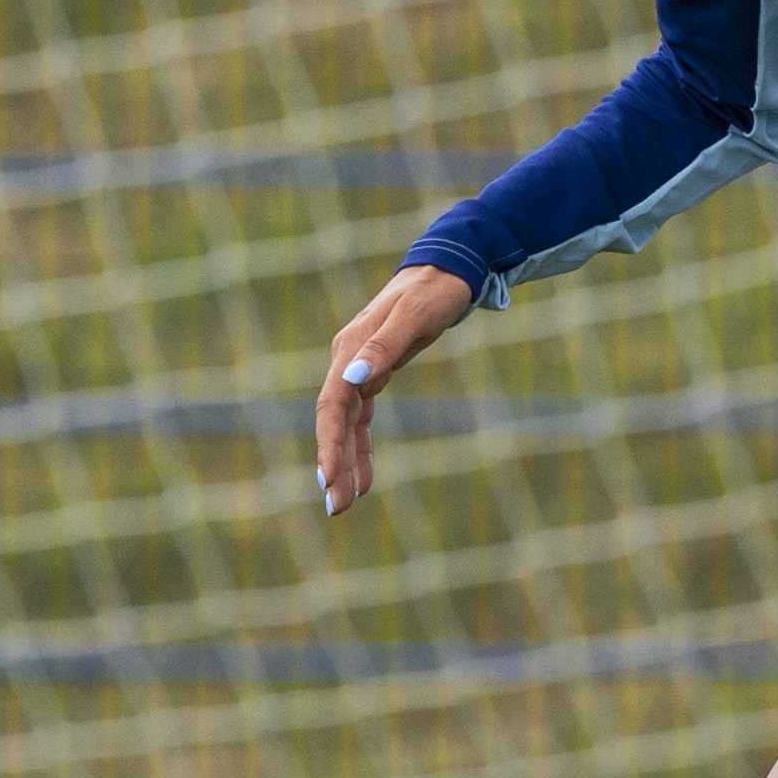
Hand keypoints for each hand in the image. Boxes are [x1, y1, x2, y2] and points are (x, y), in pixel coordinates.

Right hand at [315, 263, 475, 515]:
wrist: (448, 269)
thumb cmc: (434, 292)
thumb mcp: (413, 319)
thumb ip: (382, 349)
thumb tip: (354, 380)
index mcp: (350, 350)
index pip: (333, 405)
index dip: (329, 444)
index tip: (329, 480)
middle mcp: (349, 360)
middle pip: (335, 421)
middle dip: (335, 464)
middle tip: (337, 508)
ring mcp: (360, 368)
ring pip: (347, 424)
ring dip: (346, 462)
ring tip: (347, 502)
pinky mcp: (376, 373)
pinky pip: (363, 418)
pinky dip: (362, 447)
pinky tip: (366, 477)